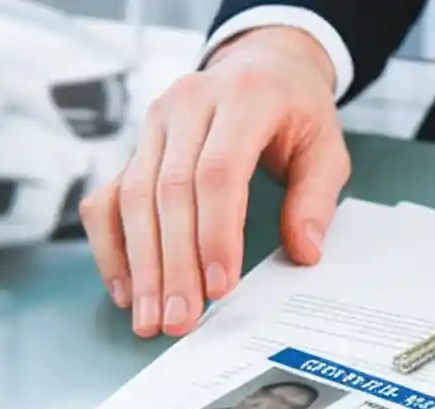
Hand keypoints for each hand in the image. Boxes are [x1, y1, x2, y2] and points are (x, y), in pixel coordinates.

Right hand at [80, 26, 349, 337]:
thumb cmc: (297, 112)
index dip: (215, 234)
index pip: (218, 172)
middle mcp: (189, 104)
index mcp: (244, 97)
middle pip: (169, 191)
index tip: (219, 287)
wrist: (265, 63)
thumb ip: (317, 199)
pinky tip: (125, 289)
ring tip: (150, 318)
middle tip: (179, 320)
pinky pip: (108, 197)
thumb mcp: (327, 148)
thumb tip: (304, 251)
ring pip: (132, 198)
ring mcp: (155, 123)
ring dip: (140, 265)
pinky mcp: (136, 144)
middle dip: (172, 264)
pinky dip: (111, 245)